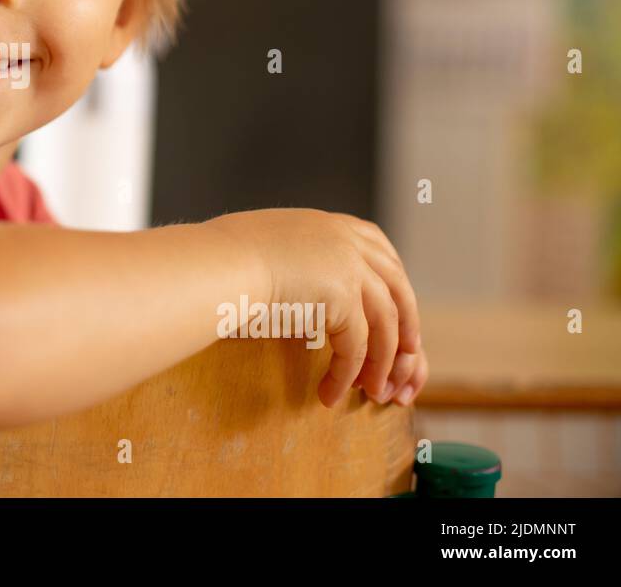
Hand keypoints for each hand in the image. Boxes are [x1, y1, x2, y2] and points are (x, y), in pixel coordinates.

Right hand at [211, 207, 427, 407]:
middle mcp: (347, 241)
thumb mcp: (268, 244)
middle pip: (397, 287)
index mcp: (330, 225)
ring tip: (371, 393)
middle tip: (405, 359)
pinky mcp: (343, 298)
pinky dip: (346, 375)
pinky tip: (329, 395)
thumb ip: (293, 256)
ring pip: (384, 325)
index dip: (394, 284)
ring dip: (380, 364)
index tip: (397, 312)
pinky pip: (355, 347)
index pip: (381, 250)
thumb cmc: (221, 258)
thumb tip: (288, 277)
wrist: (215, 264)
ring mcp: (349, 267)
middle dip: (405, 326)